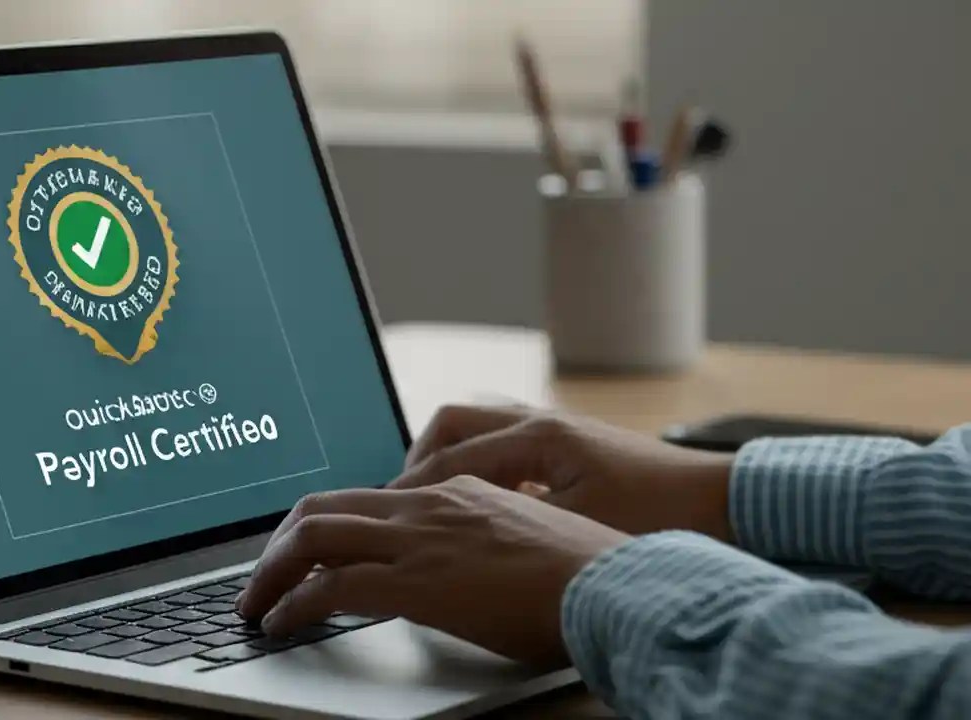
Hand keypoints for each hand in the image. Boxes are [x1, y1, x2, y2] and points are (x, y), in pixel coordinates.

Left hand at [235, 475, 628, 665]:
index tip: (308, 552)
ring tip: (256, 601)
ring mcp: (420, 539)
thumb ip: (479, 543)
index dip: (328, 525)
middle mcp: (429, 504)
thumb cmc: (586, 575)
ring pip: (315, 535)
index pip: (369, 498)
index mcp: (456, 491)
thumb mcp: (523, 541)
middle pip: (325, 505)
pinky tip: (280, 623)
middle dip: (282, 541)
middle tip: (264, 573)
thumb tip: (458, 570)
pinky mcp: (417, 582)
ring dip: (273, 569)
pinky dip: (293, 604)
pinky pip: (331, 586)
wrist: (615, 586)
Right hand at [397, 405, 734, 540]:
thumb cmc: (657, 516)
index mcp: (537, 436)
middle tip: (404, 500)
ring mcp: (558, 430)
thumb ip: (512, 520)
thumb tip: (458, 528)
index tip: (384, 513)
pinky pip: (507, 444)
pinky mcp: (574, 446)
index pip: (449, 458)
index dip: (410, 489)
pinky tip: (489, 502)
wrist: (725, 502)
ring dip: (451, 458)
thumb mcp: (576, 525)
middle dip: (420, 460)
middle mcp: (542, 422)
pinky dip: (483, 465)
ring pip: (480, 428)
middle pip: (454, 423)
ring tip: (437, 497)